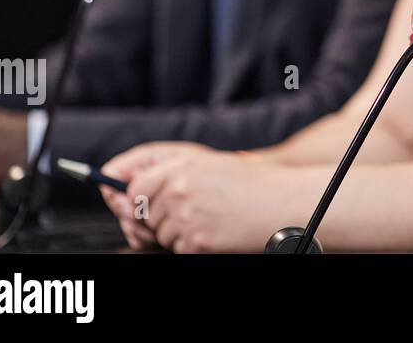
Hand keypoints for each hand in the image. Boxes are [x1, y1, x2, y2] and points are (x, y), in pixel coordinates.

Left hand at [102, 141, 280, 252]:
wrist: (282, 203)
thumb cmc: (251, 183)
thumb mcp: (209, 164)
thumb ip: (170, 171)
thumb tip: (131, 187)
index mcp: (182, 166)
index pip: (134, 186)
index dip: (133, 197)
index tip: (135, 202)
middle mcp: (179, 190)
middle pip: (142, 214)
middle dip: (157, 217)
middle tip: (187, 212)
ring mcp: (186, 217)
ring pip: (159, 233)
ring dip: (177, 231)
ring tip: (208, 218)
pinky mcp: (195, 241)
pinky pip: (177, 248)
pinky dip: (191, 244)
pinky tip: (213, 230)